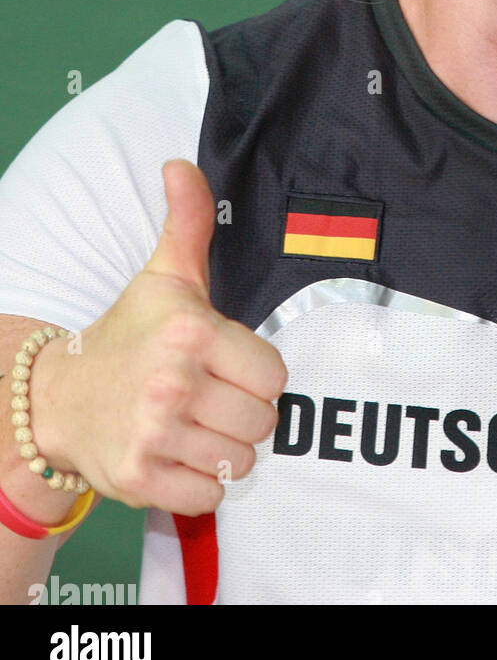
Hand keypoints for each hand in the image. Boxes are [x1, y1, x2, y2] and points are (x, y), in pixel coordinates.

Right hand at [31, 160, 287, 514]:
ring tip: (197, 425)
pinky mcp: (141, 481)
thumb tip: (182, 164)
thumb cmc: (128, 334)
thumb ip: (188, 220)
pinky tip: (182, 454)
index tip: (230, 366)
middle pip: (264, 421)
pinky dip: (203, 483)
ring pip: (241, 459)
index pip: (275, 375)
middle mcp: (173, 385)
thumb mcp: (165, 275)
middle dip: (245, 413)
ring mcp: (155, 436)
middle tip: (214, 398)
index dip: (258, 374)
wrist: (60, 397)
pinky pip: (211, 495)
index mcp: (191, 333)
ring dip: (226, 448)